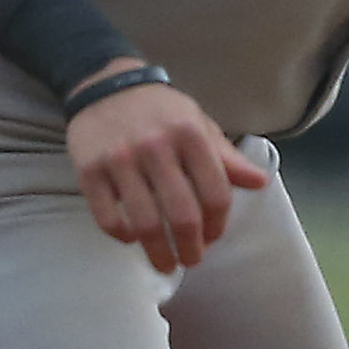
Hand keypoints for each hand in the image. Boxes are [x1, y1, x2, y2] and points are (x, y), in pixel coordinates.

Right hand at [67, 62, 268, 272]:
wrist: (105, 84)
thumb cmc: (162, 113)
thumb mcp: (200, 126)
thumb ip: (227, 159)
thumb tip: (260, 183)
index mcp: (190, 136)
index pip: (216, 196)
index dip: (218, 226)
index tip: (213, 239)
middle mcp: (155, 147)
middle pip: (183, 216)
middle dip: (192, 249)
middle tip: (191, 261)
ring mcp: (119, 159)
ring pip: (146, 223)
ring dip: (159, 253)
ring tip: (165, 264)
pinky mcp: (88, 169)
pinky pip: (107, 217)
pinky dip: (122, 235)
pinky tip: (132, 238)